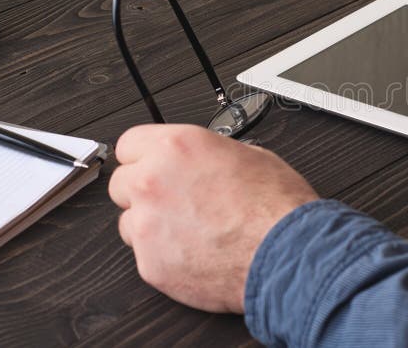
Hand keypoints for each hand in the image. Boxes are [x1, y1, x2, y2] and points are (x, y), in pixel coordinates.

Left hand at [109, 124, 318, 313]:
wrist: (286, 253)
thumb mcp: (250, 156)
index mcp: (177, 147)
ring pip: (129, 222)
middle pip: (121, 184)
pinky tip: (196, 252)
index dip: (144, 157)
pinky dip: (164, 256)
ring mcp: (147, 224)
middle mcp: (153, 181)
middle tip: (175, 202)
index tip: (152, 166)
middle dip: (145, 192)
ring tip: (191, 232)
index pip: (129, 144)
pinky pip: (144, 255)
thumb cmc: (277, 206)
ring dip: (151, 225)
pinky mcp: (150, 263)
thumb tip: (205, 161)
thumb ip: (210, 156)